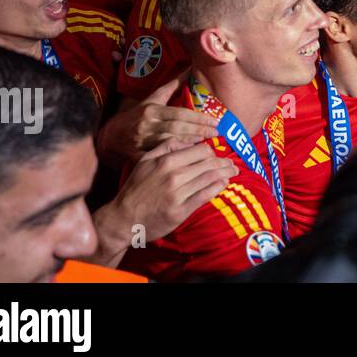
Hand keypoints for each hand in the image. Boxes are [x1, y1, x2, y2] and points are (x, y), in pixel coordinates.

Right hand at [98, 76, 220, 160]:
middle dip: (198, 131)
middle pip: (176, 128)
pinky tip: (187, 158)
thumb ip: (172, 86)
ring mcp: (141, 142)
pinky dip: (172, 156)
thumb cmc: (137, 115)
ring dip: (188, 143)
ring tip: (207, 144)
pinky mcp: (137, 156)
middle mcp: (146, 125)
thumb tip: (190, 68)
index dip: (198, 118)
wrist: (111, 135)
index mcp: (151, 110)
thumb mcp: (153, 99)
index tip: (215, 121)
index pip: (179, 113)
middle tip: (216, 133)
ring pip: (168, 142)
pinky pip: (157, 156)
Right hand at [104, 138, 236, 243]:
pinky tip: (223, 183)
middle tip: (232, 163)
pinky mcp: (180, 211)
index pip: (201, 150)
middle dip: (224, 162)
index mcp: (166, 161)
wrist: (122, 218)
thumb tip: (186, 138)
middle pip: (209, 163)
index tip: (217, 154)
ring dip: (226, 173)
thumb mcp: (145, 161)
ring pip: (210, 178)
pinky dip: (218, 187)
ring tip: (233, 171)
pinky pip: (205, 195)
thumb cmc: (135, 188)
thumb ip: (165, 147)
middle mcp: (174, 175)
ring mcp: (178, 194)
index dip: (212, 151)